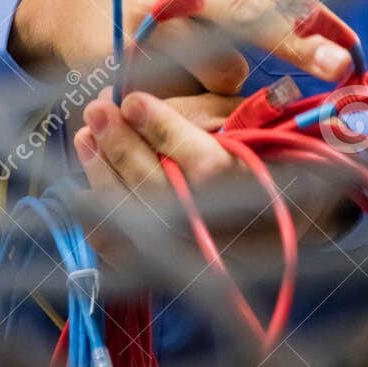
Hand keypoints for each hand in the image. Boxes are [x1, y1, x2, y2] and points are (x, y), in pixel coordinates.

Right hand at [10, 0, 351, 93]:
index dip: (318, 20)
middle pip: (252, 15)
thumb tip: (332, 41)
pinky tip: (168, 91)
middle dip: (301, 45)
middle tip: (339, 69)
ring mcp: (148, 16)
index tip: (353, 49)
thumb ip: (259, 3)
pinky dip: (187, 104)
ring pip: (220, 67)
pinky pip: (181, 96)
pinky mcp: (120, 56)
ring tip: (195, 75)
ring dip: (227, 87)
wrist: (66, 3)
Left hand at [72, 88, 353, 257]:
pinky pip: (119, 249)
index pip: (202, 163)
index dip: (162, 128)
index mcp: (252, 195)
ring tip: (86, 135)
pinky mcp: (165, 270)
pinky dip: (98, 214)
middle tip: (97, 108)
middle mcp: (221, 233)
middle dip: (122, 145)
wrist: (281, 221)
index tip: (132, 99)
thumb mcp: (239, 124)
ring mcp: (190, 257)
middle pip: (160, 191)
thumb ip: (193, 111)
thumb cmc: (258, 157)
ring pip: (135, 221)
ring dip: (102, 173)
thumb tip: (135, 97)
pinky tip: (87, 180)